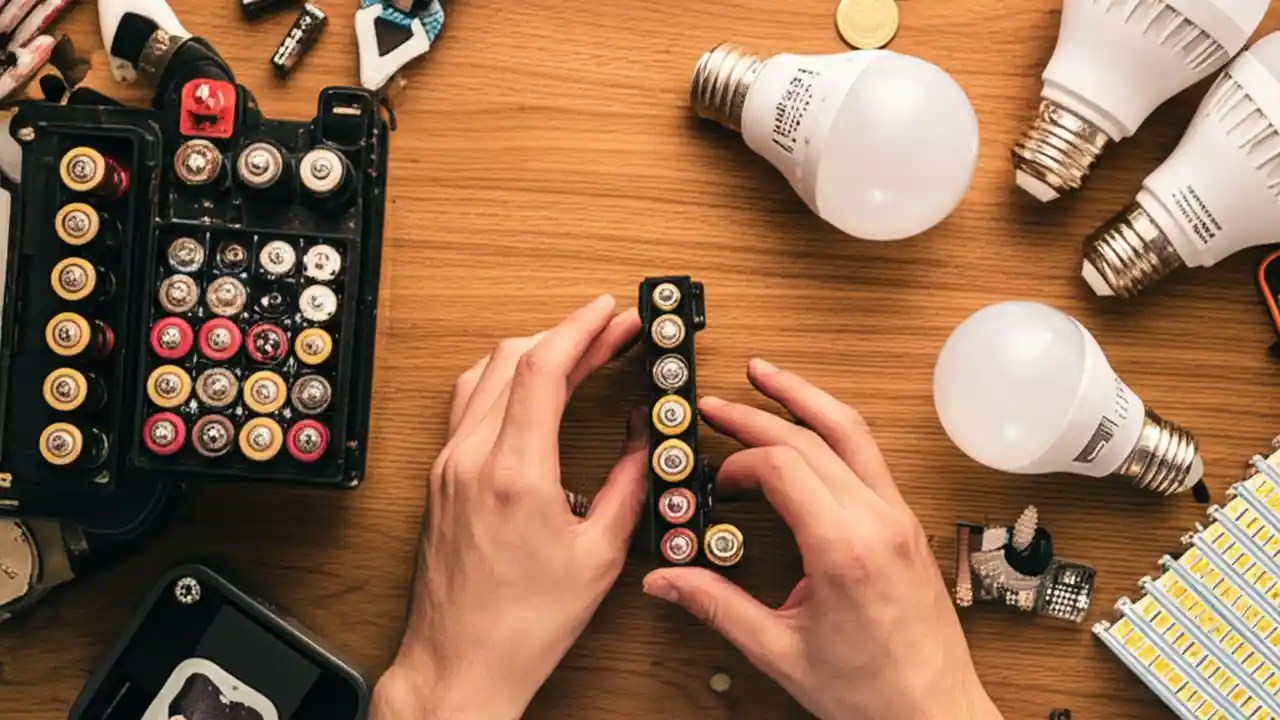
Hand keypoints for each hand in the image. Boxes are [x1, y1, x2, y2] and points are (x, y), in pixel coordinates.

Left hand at [372, 295, 646, 719]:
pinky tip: (530, 386)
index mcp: (514, 474)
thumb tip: (644, 438)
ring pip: (485, 373)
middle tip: (609, 331)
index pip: (543, 368)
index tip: (609, 310)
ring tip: (577, 351)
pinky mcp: (440, 477)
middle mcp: (471, 459)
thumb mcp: (598, 554)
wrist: (461, 662)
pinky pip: (470, 402)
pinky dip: (506, 378)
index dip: (580, 327)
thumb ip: (629, 484)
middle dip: (567, 333)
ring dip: (533, 351)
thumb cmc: (522, 623)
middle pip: (512, 358)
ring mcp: (448, 465)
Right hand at [643, 359, 1001, 719]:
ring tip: (769, 376)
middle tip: (718, 404)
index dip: (740, 461)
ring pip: (853, 431)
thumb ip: (717, 607)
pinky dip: (833, 429)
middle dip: (758, 413)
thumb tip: (666, 580)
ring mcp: (899, 517)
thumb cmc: (872, 692)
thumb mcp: (780, 651)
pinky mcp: (906, 524)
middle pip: (814, 436)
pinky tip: (810, 426)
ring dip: (806, 399)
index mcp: (845, 548)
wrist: (935, 713)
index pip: (785, 466)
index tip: (717, 481)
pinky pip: (869, 456)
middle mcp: (879, 520)